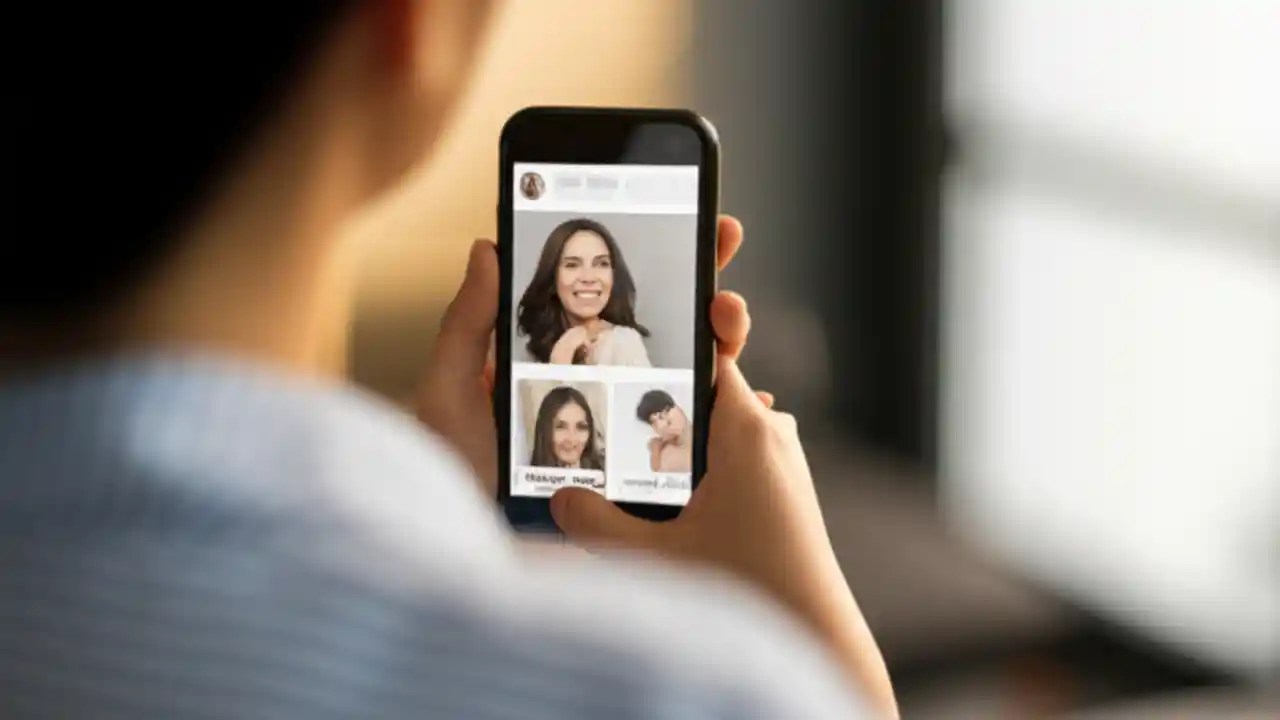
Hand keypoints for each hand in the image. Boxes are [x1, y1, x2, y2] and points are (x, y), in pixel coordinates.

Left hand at [419, 216, 764, 497]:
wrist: (473, 564)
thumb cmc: (451, 483)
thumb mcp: (448, 397)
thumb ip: (467, 325)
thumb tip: (487, 246)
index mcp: (556, 367)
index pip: (610, 302)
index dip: (648, 257)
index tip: (682, 211)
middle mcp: (603, 396)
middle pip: (666, 327)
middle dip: (703, 279)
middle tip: (726, 240)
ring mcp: (633, 436)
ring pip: (696, 375)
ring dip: (727, 336)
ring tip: (731, 315)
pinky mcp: (653, 479)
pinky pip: (705, 442)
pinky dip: (740, 418)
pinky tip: (759, 397)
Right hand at [548, 325, 895, 713]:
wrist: (816, 639)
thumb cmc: (747, 593)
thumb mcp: (654, 558)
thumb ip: (596, 524)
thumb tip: (559, 500)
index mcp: (746, 430)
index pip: (706, 357)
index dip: (669, 344)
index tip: (630, 340)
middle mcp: (772, 436)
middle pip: (704, 395)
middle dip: (658, 403)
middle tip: (608, 409)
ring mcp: (784, 466)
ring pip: (718, 432)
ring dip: (678, 444)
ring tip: (629, 462)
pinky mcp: (785, 497)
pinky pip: (735, 462)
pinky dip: (699, 472)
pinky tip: (666, 505)